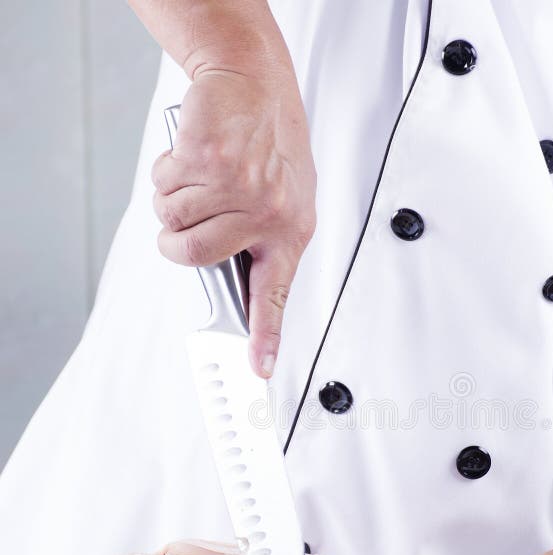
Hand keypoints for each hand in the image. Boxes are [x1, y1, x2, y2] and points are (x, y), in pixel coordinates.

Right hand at [152, 66, 316, 377]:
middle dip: (175, 240)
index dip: (265, 336)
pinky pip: (163, 185)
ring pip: (172, 220)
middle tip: (186, 219)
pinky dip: (166, 169)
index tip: (258, 371)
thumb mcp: (283, 200)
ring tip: (203, 175)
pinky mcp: (208, 160)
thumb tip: (233, 284)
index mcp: (290, 233)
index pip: (274, 295)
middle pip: (192, 256)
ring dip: (173, 198)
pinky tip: (194, 154)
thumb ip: (260, 242)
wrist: (257, 85)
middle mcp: (267, 215)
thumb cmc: (270, 146)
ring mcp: (239, 188)